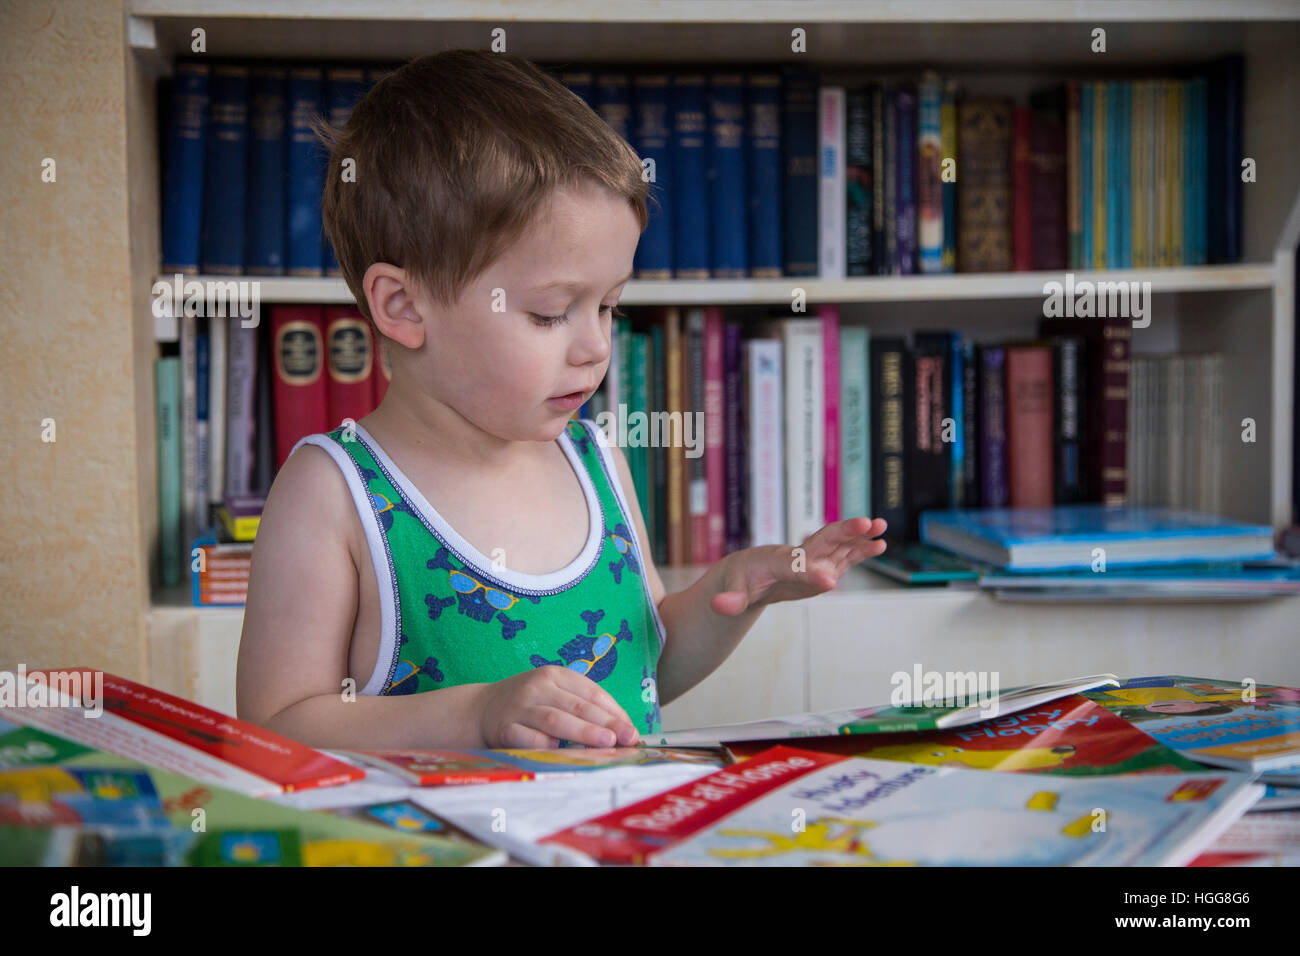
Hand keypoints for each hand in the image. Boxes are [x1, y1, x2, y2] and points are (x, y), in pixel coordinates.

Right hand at [473, 666, 640, 748]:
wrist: (479, 710)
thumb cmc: (528, 705)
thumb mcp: (553, 694)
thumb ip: (582, 707)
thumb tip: (621, 730)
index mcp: (554, 674)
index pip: (591, 691)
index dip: (614, 711)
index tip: (631, 729)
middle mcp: (537, 686)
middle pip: (577, 705)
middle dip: (605, 723)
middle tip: (626, 737)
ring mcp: (519, 707)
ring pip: (556, 720)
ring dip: (584, 732)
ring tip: (606, 743)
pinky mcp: (504, 728)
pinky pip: (531, 740)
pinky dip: (548, 746)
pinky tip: (561, 753)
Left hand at [711, 517, 888, 615]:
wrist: (745, 573)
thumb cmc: (738, 582)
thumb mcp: (731, 594)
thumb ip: (729, 601)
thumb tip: (719, 606)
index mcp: (774, 562)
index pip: (794, 567)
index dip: (810, 573)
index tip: (829, 581)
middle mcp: (796, 555)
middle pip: (821, 542)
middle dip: (843, 533)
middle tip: (866, 524)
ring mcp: (811, 559)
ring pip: (837, 544)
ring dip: (858, 537)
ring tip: (881, 527)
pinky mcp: (821, 565)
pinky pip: (842, 556)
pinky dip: (859, 551)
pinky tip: (880, 545)